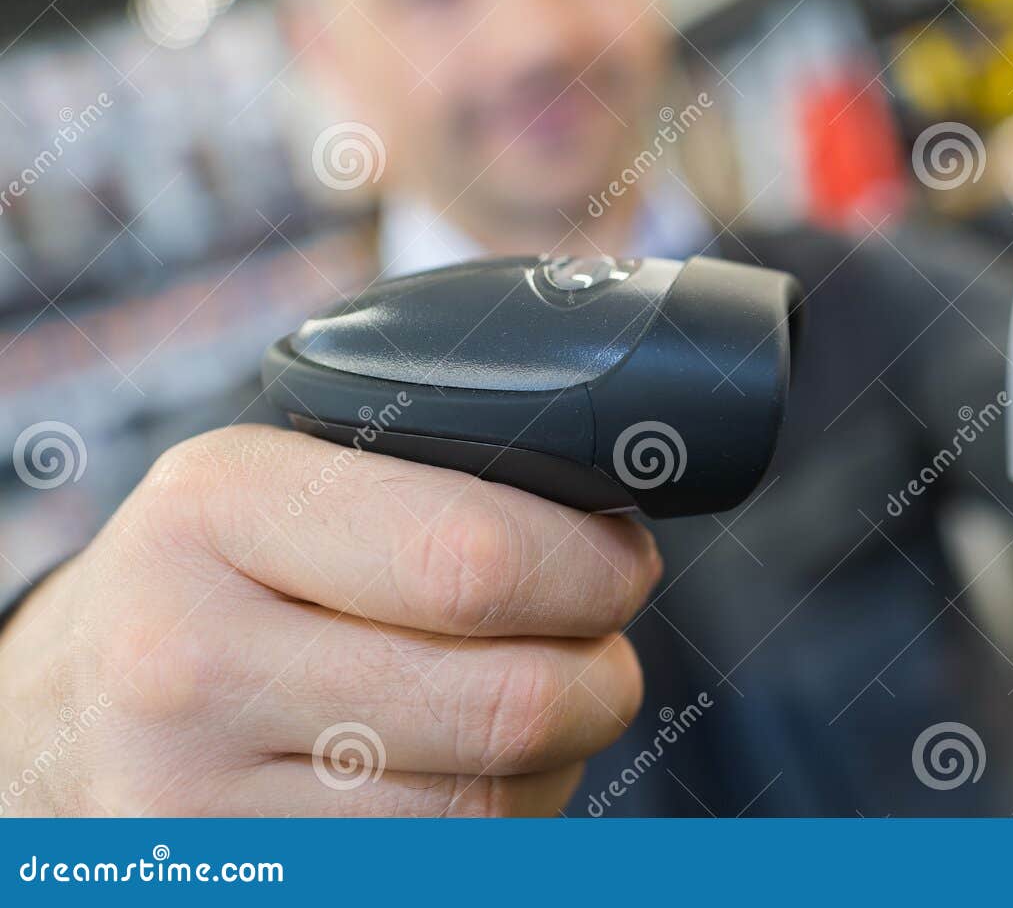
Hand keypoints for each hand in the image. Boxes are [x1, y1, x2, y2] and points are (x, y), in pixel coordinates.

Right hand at [0, 425, 658, 815]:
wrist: (50, 717)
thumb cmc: (206, 583)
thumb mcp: (276, 483)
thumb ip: (424, 485)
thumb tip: (606, 525)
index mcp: (219, 510)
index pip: (475, 560)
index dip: (591, 571)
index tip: (619, 568)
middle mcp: (189, 662)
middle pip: (507, 702)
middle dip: (600, 677)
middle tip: (598, 650)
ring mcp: (194, 807)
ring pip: (486, 809)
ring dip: (553, 762)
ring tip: (521, 711)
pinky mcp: (235, 890)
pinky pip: (438, 872)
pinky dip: (490, 829)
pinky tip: (459, 775)